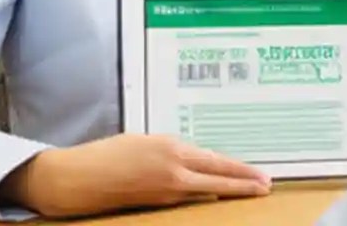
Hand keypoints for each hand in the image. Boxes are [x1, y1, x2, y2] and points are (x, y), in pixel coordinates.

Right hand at [0, 133, 270, 217]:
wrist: (80, 179)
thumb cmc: (108, 154)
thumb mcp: (145, 141)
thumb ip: (172, 151)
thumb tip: (191, 160)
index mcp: (173, 150)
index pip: (217, 163)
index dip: (241, 171)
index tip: (261, 176)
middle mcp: (175, 172)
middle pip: (219, 181)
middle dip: (245, 185)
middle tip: (266, 187)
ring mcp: (167, 192)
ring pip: (205, 191)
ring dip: (226, 190)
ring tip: (247, 190)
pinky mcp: (158, 205)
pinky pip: (187, 198)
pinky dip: (202, 195)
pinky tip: (213, 195)